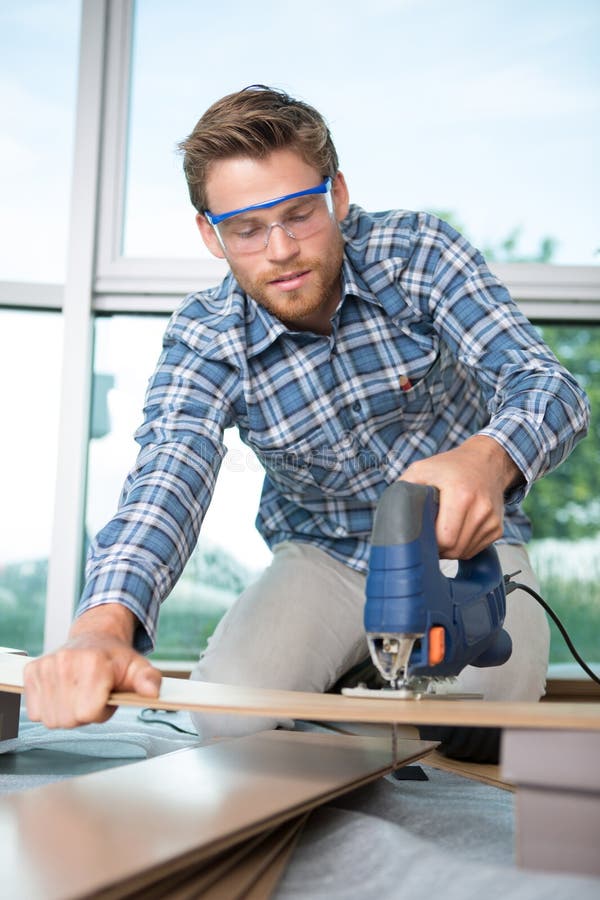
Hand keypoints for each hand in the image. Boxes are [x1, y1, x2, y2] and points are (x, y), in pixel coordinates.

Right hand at [23, 604, 160, 728]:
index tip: (106, 697)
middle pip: (69, 719)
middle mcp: (66, 662)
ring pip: (51, 719)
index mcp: (94, 663)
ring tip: (78, 695)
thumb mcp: (138, 667)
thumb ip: (148, 680)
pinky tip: (61, 693)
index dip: (100, 712)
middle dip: (83, 715)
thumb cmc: (115, 658)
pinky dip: (48, 708)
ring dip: (66, 714)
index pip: (89, 713)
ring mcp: (46, 666)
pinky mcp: (31, 672)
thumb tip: (152, 691)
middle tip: (91, 696)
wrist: (93, 637)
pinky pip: (34, 712)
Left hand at [399, 435, 521, 558]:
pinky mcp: (497, 528)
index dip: (429, 542)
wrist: (485, 462)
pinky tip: (455, 531)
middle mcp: (481, 508)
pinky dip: (462, 546)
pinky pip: (474, 549)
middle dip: (438, 548)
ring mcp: (492, 519)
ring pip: (464, 552)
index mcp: (461, 494)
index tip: (421, 534)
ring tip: (441, 531)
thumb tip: (391, 516)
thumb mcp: (421, 470)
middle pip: (455, 549)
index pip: (444, 538)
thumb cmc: (450, 466)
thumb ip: (404, 491)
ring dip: (449, 549)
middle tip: (427, 536)